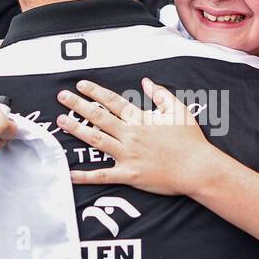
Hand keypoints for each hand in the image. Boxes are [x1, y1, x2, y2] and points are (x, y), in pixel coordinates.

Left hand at [55, 78, 217, 194]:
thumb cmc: (190, 140)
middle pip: (99, 117)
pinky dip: (85, 176)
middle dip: (78, 106)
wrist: (198, 168)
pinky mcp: (129, 175)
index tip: (81, 85)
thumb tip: (146, 82)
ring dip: (77, 130)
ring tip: (61, 122)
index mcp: (141, 119)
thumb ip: (160, 94)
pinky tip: (70, 173)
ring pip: (97, 140)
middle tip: (62, 98)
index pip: (113, 101)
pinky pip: (103, 175)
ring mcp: (128, 155)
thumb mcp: (178, 110)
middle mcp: (131, 135)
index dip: (95, 92)